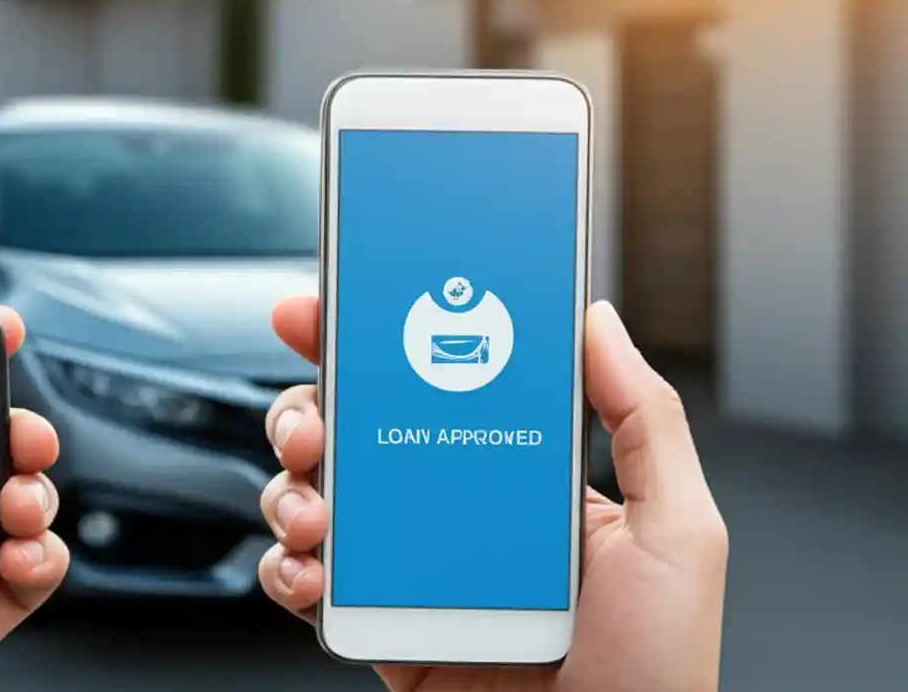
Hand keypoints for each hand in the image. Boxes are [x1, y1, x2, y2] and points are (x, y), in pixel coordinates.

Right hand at [258, 297, 727, 691]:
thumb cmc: (656, 671)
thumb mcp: (677, 532)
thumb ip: (644, 420)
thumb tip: (598, 321)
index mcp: (515, 478)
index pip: (438, 383)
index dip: (379, 340)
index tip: (336, 308)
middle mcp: (453, 514)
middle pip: (356, 431)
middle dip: (309, 408)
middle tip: (311, 423)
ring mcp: (410, 570)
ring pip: (317, 496)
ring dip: (289, 487)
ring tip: (312, 510)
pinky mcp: (378, 624)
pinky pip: (308, 581)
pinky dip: (285, 568)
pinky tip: (307, 571)